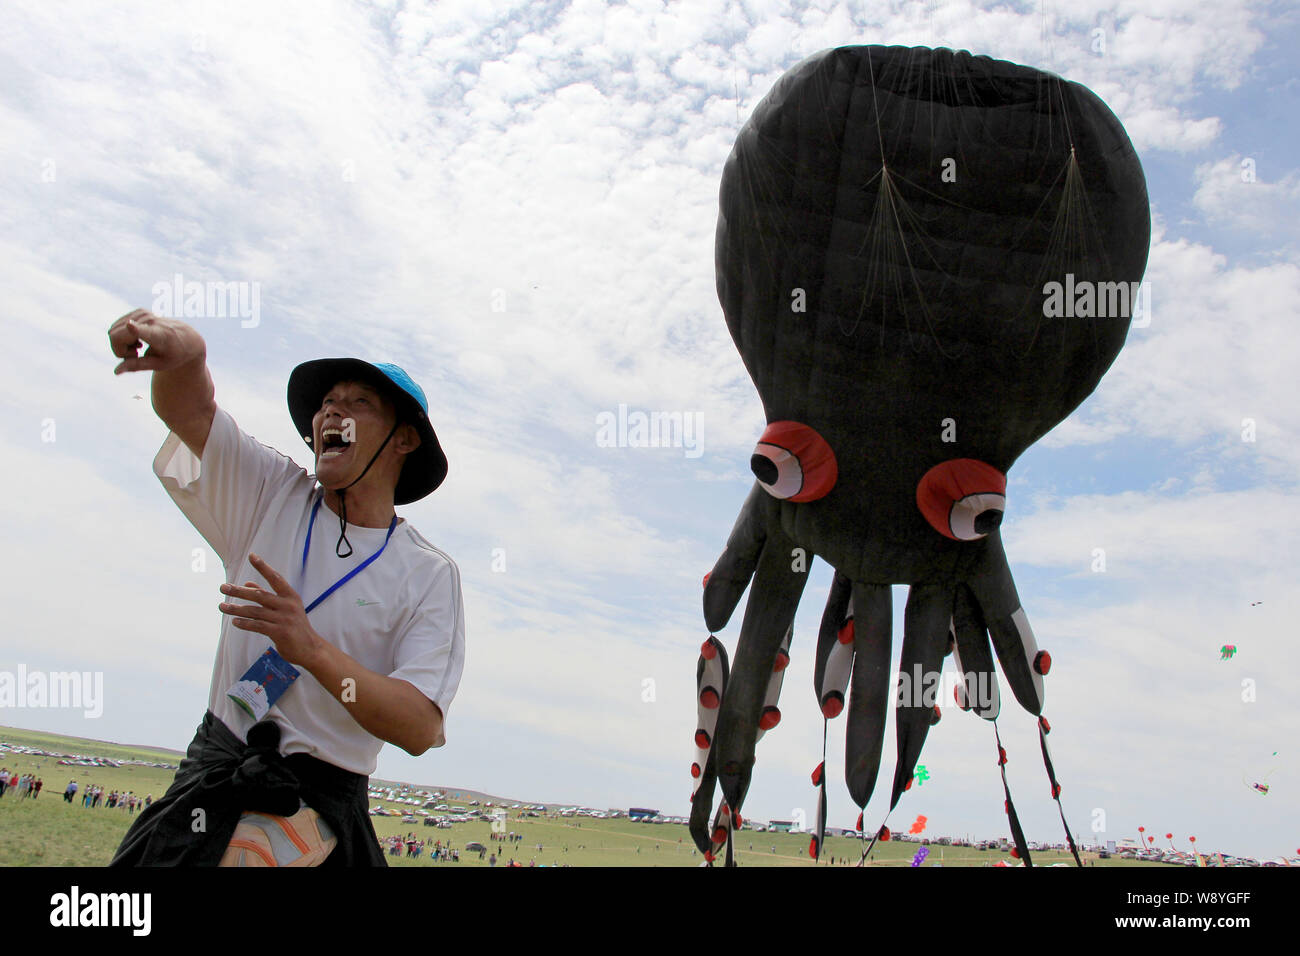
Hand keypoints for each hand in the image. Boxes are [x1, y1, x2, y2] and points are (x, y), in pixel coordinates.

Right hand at [109, 309, 205, 374]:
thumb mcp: (159, 364)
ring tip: (140, 347)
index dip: (135, 329)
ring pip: (113, 332)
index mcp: (158, 336)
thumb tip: (116, 371)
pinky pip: (117, 327)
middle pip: (115, 337)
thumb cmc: (174, 355)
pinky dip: (123, 336)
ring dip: (122, 344)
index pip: (144, 332)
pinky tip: (139, 340)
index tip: (130, 325)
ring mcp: (144, 315)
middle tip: (136, 355)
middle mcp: (151, 322)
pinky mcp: (140, 311)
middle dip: (119, 350)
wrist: (187, 339)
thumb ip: (137, 366)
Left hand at [217, 554, 323, 668]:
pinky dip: (245, 623)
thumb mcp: (285, 608)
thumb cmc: (295, 627)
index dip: (263, 567)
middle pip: (260, 595)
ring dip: (236, 609)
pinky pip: (258, 626)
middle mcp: (288, 605)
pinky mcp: (280, 632)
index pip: (275, 578)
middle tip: (223, 587)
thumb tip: (248, 583)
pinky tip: (234, 622)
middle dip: (239, 591)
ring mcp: (284, 619)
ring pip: (255, 611)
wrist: (310, 649)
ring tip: (221, 606)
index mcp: (291, 596)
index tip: (252, 556)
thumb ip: (267, 596)